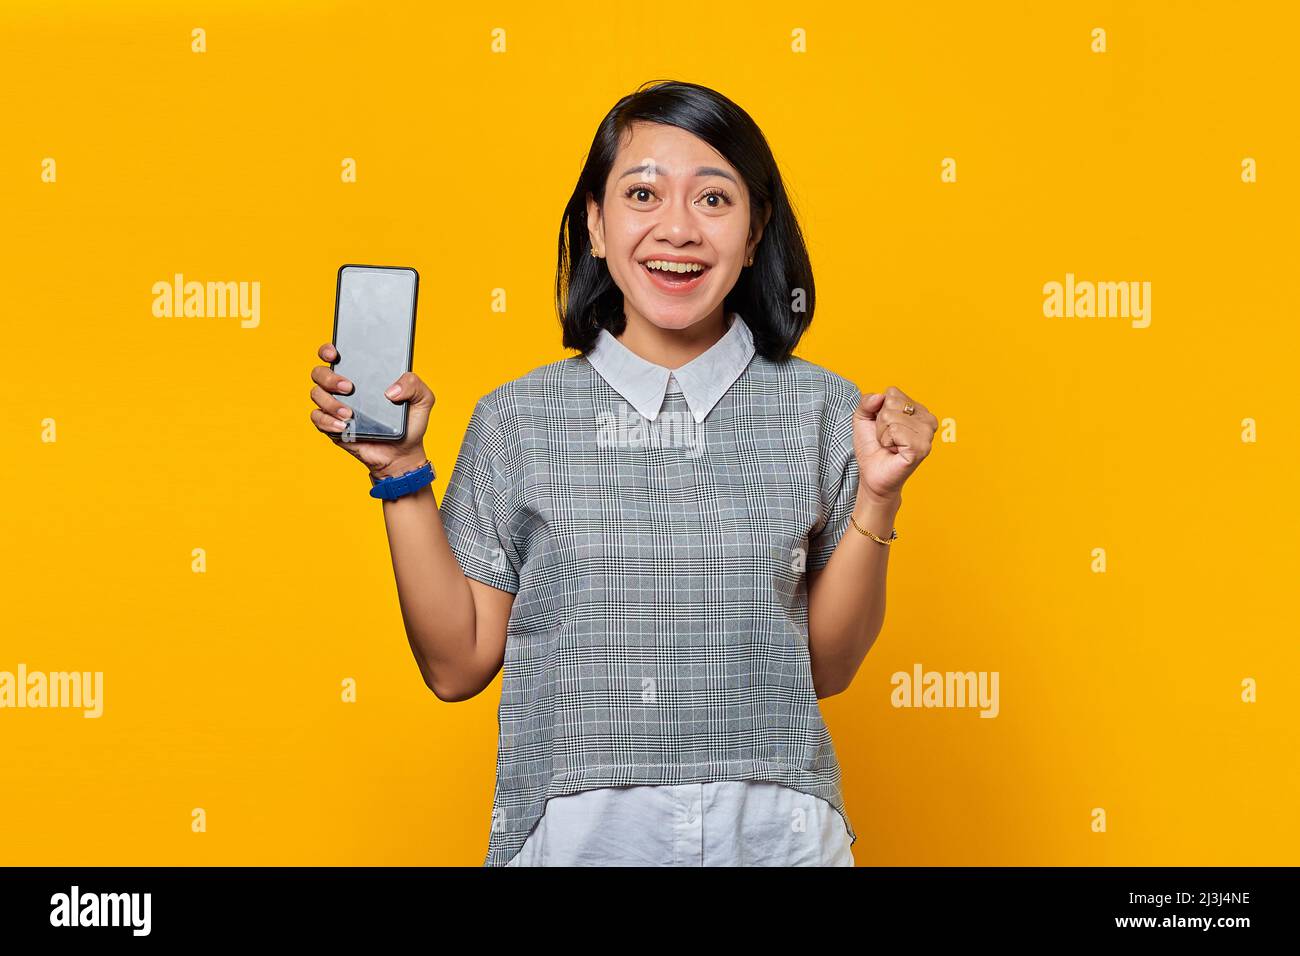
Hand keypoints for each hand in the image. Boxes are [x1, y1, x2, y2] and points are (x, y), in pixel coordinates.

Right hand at [309, 342, 434, 477]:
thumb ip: (414, 384)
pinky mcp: (332, 426)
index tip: (334, 353)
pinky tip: (343, 426)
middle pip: (319, 372)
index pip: (335, 355)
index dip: (327, 350)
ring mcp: (335, 406)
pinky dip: (327, 421)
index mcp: (363, 374)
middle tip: (349, 387)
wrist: (403, 453)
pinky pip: (317, 419)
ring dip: (330, 402)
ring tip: (350, 414)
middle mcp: (344, 388)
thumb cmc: (409, 422)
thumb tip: (391, 390)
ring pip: (316, 394)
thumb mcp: (422, 399)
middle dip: (329, 377)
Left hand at [852, 386, 937, 502]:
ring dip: (882, 433)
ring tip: (890, 445)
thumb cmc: (872, 447)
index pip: (892, 392)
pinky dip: (886, 441)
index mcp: (918, 409)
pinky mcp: (921, 447)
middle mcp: (927, 419)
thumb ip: (867, 401)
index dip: (879, 410)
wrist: (872, 474)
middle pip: (891, 402)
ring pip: (891, 416)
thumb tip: (880, 396)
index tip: (884, 427)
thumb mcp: (863, 418)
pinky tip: (893, 450)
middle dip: (880, 421)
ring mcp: (927, 434)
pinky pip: (895, 430)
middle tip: (886, 438)